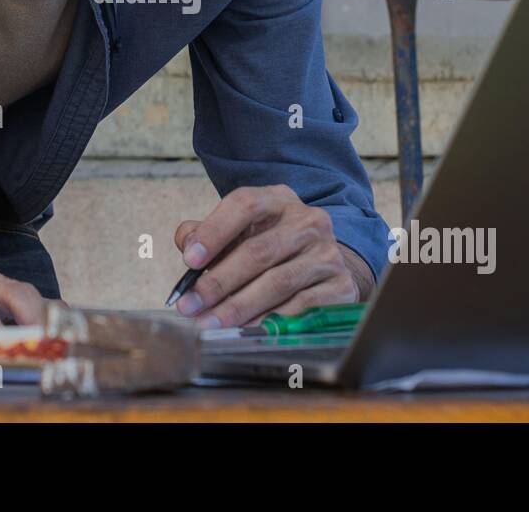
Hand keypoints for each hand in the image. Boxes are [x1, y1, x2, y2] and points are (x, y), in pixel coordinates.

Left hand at [172, 184, 372, 328]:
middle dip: (218, 283)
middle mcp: (308, 221)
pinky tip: (245, 329)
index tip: (189, 261)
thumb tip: (187, 244)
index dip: (215, 231)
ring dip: (238, 307)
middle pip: (258, 251)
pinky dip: (268, 321)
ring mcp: (327, 253)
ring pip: (277, 283)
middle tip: (190, 306)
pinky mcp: (341, 285)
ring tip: (209, 322)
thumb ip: (206, 233)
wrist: (323, 265)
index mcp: (278, 200)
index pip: (245, 204)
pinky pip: (300, 307)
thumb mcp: (240, 232)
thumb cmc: (270, 248)